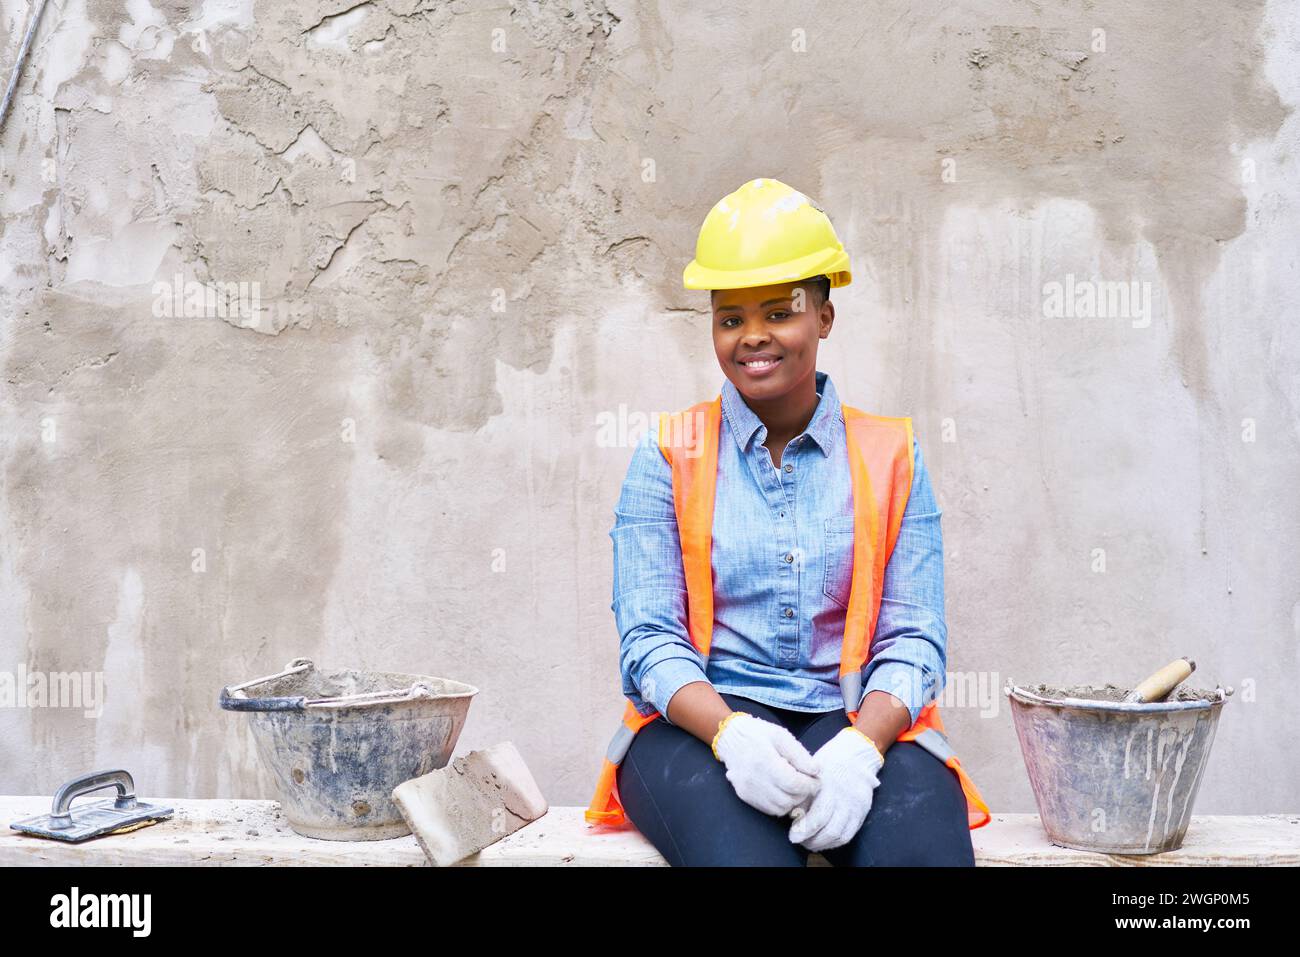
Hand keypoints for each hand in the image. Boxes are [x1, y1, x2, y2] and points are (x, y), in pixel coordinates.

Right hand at [712, 712, 820, 816]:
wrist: (729, 737)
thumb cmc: (758, 733)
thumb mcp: (781, 735)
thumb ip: (799, 754)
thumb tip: (815, 771)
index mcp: (765, 761)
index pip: (794, 784)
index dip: (810, 785)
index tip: (816, 780)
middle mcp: (754, 779)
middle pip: (788, 799)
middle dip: (803, 794)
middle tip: (808, 784)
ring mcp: (748, 790)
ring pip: (779, 809)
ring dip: (793, 801)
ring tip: (796, 788)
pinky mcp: (745, 796)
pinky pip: (768, 810)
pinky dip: (781, 805)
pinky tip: (783, 792)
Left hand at [788, 727, 883, 850]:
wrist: (855, 756)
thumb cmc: (828, 763)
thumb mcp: (811, 774)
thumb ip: (804, 796)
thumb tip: (793, 818)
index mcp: (829, 787)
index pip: (818, 817)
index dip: (804, 831)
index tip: (792, 836)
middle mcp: (844, 799)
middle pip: (829, 830)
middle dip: (811, 840)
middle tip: (798, 840)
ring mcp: (855, 807)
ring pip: (839, 836)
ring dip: (823, 843)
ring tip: (810, 842)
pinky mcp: (862, 812)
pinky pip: (850, 834)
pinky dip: (835, 842)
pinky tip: (825, 841)